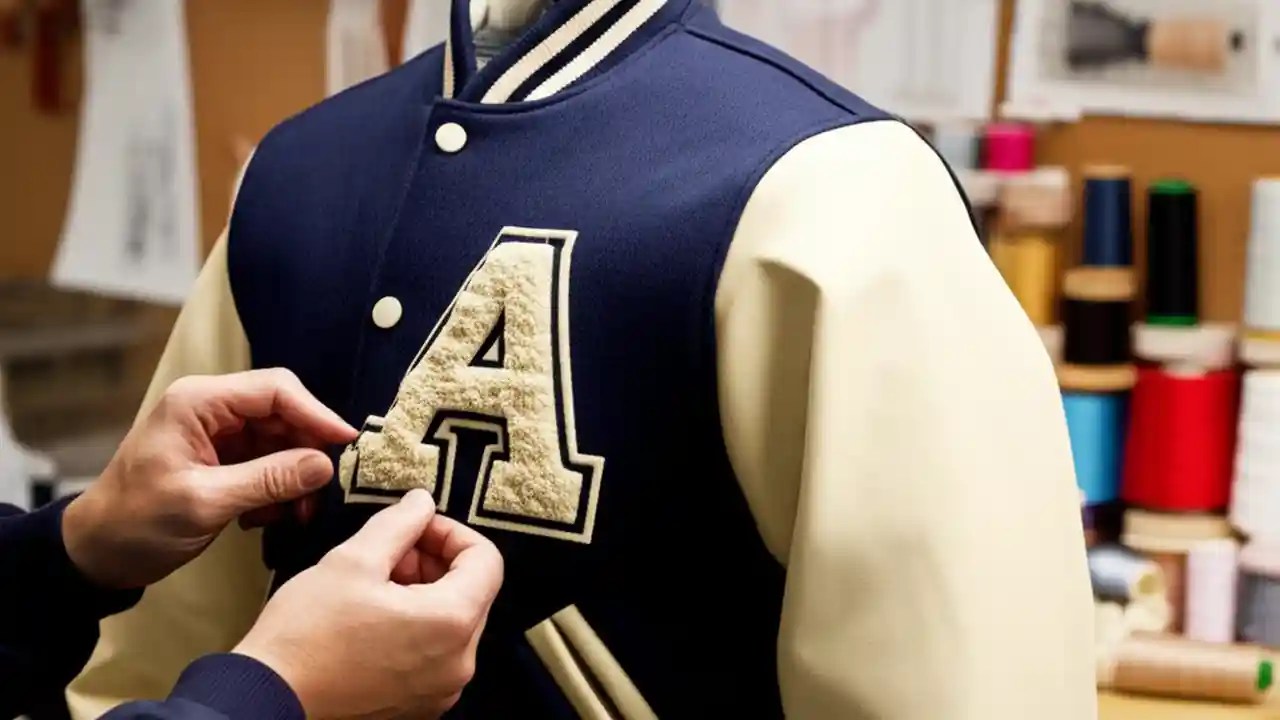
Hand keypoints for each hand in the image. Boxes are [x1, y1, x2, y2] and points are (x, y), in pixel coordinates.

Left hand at [62, 369, 356, 588]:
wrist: (95, 555)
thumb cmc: (135, 523)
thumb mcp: (204, 502)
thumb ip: (267, 480)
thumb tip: (325, 465)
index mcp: (198, 402)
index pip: (275, 389)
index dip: (316, 414)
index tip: (347, 443)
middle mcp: (211, 409)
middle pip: (283, 413)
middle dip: (307, 452)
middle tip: (323, 490)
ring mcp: (218, 435)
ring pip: (282, 441)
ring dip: (294, 477)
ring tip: (294, 513)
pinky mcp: (224, 460)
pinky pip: (269, 463)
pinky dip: (278, 489)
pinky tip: (265, 517)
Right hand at [234, 489, 503, 719]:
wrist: (265, 698)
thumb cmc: (306, 635)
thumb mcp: (353, 560)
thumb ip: (400, 524)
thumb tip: (422, 503)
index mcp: (451, 624)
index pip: (487, 561)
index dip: (452, 533)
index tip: (419, 526)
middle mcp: (458, 663)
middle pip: (473, 592)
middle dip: (436, 562)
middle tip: (393, 551)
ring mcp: (441, 690)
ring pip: (453, 623)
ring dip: (426, 593)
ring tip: (378, 583)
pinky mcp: (419, 705)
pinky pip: (436, 654)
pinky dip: (417, 627)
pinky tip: (375, 617)